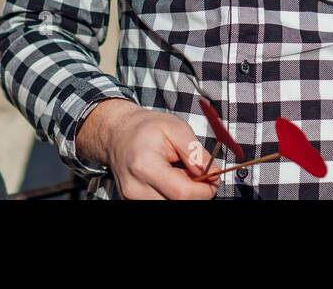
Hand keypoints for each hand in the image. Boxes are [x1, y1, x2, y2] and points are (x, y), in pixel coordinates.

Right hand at [76, 98, 218, 199]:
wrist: (118, 133)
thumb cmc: (146, 128)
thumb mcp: (176, 128)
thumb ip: (195, 153)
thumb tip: (213, 174)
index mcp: (145, 166)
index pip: (182, 193)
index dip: (204, 190)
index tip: (214, 178)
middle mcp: (135, 188)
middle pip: (177, 204)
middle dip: (195, 192)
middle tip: (198, 174)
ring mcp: (131, 198)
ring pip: (170, 206)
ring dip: (182, 194)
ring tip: (180, 173)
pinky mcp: (131, 202)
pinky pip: (160, 204)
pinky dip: (170, 195)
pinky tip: (169, 179)